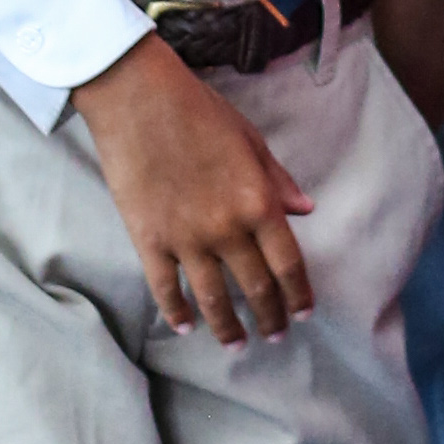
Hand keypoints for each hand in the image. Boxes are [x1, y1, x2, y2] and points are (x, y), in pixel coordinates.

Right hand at [75, 30, 313, 344]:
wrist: (137, 99)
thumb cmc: (198, 111)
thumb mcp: (250, 140)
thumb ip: (278, 181)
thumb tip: (306, 210)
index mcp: (258, 202)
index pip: (288, 264)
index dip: (299, 294)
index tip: (303, 313)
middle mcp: (227, 228)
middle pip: (255, 288)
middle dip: (269, 317)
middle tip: (274, 336)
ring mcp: (186, 238)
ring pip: (213, 299)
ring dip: (226, 327)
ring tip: (234, 345)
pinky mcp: (148, 240)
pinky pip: (165, 288)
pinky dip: (175, 311)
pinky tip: (183, 326)